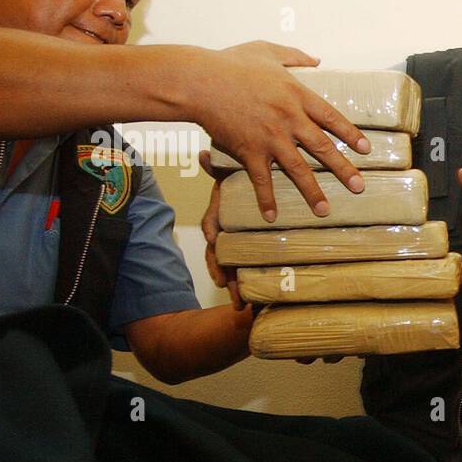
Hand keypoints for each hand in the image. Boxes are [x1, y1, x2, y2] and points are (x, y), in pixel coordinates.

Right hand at [186, 41, 370, 220]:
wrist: (199, 80)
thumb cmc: (230, 63)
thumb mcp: (266, 51)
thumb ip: (294, 56)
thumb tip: (316, 59)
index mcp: (297, 95)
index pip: (332, 118)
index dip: (350, 134)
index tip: (365, 150)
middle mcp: (289, 119)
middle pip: (322, 148)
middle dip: (343, 169)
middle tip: (358, 187)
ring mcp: (270, 138)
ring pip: (298, 169)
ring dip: (312, 192)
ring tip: (325, 210)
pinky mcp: (249, 151)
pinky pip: (261, 180)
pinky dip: (266, 199)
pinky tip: (272, 216)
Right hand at [198, 151, 246, 310]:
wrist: (259, 189)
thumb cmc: (243, 185)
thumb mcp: (234, 174)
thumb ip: (219, 167)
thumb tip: (203, 154)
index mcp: (222, 215)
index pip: (212, 227)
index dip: (212, 240)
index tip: (215, 251)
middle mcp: (227, 232)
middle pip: (220, 255)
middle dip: (223, 273)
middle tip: (228, 288)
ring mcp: (238, 245)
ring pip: (233, 268)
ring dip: (235, 287)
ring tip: (240, 305)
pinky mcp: (253, 255)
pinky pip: (251, 273)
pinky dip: (251, 290)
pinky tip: (254, 306)